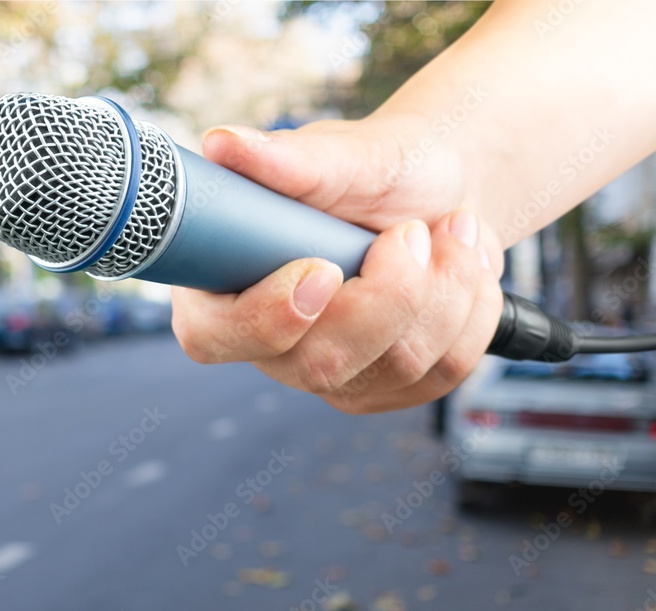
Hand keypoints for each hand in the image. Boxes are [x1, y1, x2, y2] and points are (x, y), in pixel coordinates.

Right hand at [171, 118, 504, 412]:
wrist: (439, 195)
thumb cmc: (373, 171)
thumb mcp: (337, 156)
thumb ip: (281, 158)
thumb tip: (223, 143)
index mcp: (227, 288)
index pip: (213, 335)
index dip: (265, 316)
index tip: (324, 269)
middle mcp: (269, 344)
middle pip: (321, 363)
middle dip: (393, 292)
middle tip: (415, 230)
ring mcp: (329, 374)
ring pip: (396, 365)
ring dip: (446, 287)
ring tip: (450, 232)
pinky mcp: (387, 391)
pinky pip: (443, 371)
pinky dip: (473, 311)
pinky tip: (461, 272)